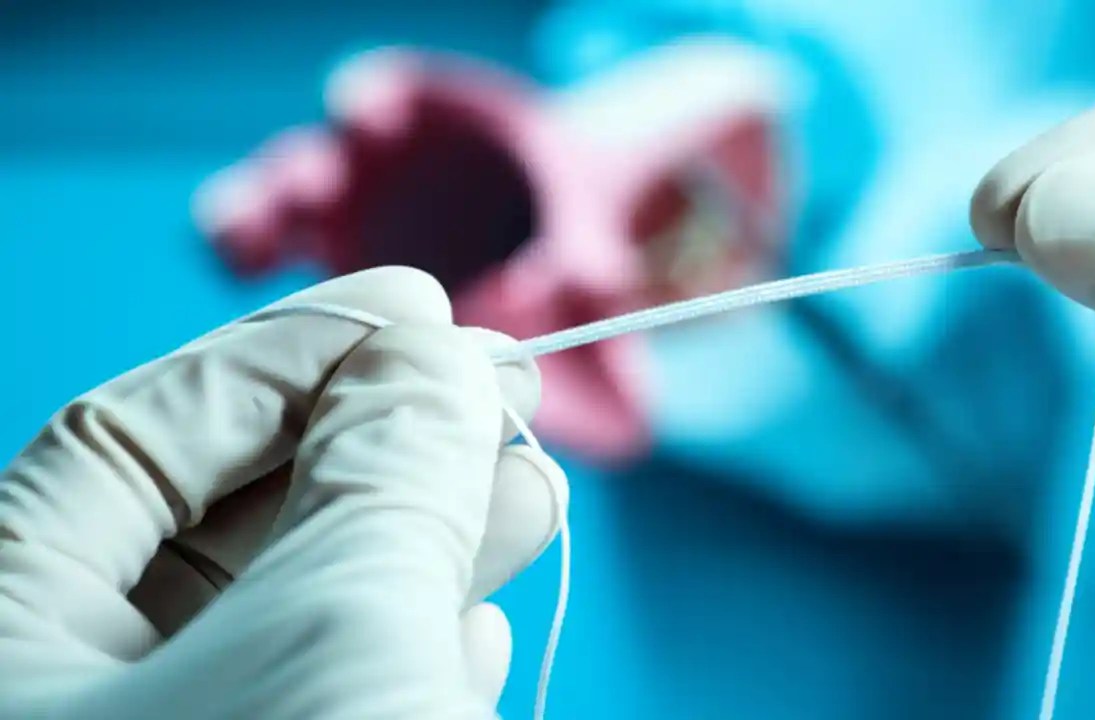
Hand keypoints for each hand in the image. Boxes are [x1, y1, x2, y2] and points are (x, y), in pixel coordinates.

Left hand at [0, 267, 564, 717]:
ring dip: (425, 536)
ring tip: (533, 484)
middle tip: (496, 384)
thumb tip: (428, 356)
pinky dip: (411, 641)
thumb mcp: (340, 620)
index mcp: (3, 653)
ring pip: (298, 608)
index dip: (281, 353)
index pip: (123, 442)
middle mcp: (70, 702)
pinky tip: (480, 623)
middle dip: (378, 441)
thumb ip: (382, 467)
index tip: (416, 302)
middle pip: (226, 519)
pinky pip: (333, 692)